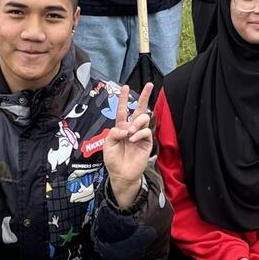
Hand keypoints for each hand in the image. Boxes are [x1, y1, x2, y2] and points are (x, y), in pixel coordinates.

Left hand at [102, 82, 153, 208]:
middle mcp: (131, 128)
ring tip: (130, 132)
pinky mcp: (147, 142)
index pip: (123, 110)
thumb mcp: (107, 145)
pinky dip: (139, 133)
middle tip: (150, 85)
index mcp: (121, 127)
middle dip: (145, 96)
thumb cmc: (113, 160)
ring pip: (143, 118)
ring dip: (137, 122)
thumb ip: (114, 133)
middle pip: (140, 109)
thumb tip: (126, 128)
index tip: (125, 87)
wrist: (122, 174)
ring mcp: (140, 134)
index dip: (124, 99)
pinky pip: (146, 131)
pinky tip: (133, 139)